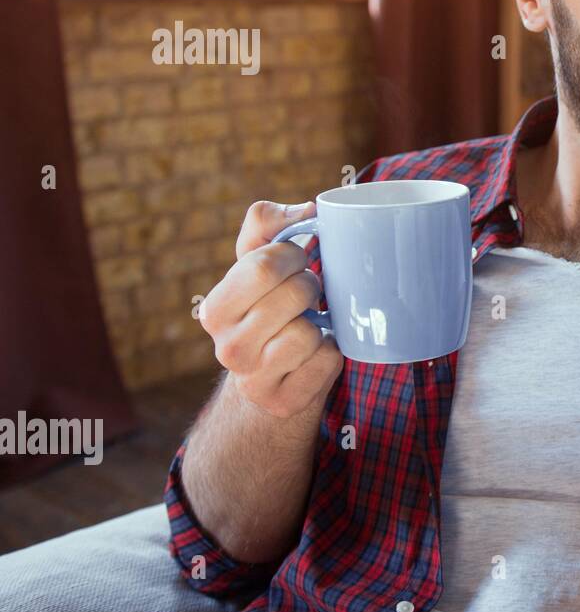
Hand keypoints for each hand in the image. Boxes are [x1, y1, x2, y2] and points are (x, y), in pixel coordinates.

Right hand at [198, 200, 343, 417]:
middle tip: (307, 295)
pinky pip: (326, 360)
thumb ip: (269, 224)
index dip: (292, 256)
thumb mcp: (257, 263)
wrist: (275, 378)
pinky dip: (331, 352)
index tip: (295, 262)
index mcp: (215, 308)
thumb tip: (307, 209)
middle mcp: (226, 347)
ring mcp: (253, 380)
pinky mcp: (284, 401)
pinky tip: (314, 354)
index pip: (262, 266)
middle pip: (294, 294)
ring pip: (309, 332)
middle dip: (311, 286)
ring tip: (308, 326)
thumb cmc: (269, 309)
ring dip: (320, 323)